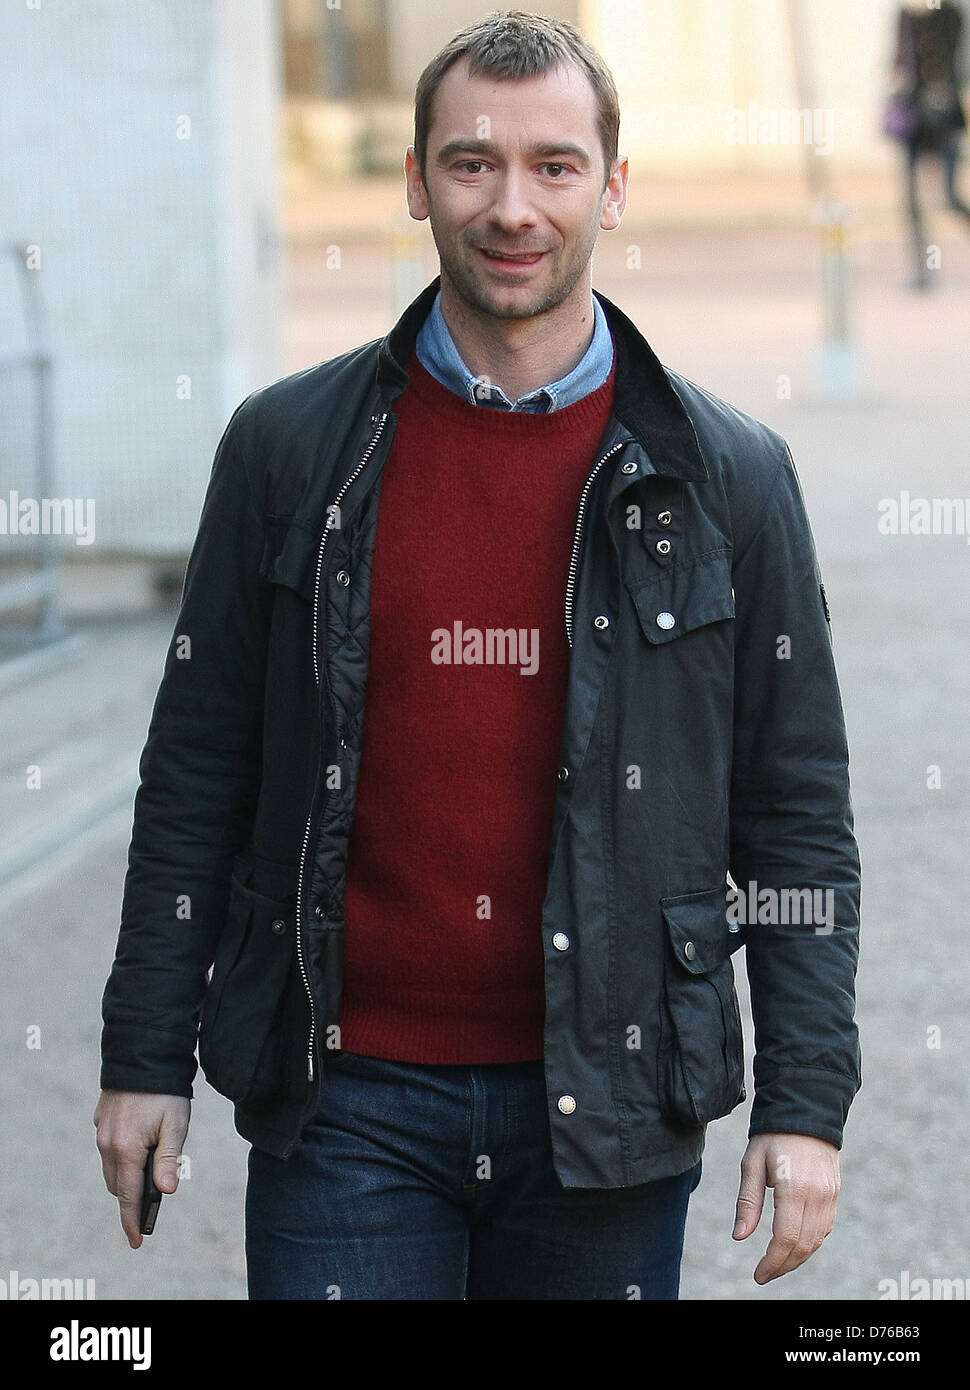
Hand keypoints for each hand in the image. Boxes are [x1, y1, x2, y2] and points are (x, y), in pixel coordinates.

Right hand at [93, 1090, 190, 1248]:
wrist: (143, 1054)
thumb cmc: (164, 1092)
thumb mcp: (175, 1125)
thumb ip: (168, 1159)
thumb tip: (165, 1192)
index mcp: (126, 1149)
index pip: (128, 1196)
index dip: (133, 1220)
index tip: (137, 1241)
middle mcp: (107, 1144)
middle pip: (119, 1185)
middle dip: (132, 1198)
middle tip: (153, 1203)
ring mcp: (101, 1132)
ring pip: (112, 1168)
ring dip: (128, 1176)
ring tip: (151, 1173)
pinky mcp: (101, 1120)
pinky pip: (109, 1149)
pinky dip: (123, 1157)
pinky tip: (141, 1148)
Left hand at [733, 1132, 840, 1282]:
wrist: (806, 1111)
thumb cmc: (773, 1136)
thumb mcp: (752, 1163)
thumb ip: (748, 1201)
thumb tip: (739, 1237)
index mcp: (794, 1187)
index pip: (786, 1238)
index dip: (772, 1262)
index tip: (758, 1275)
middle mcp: (818, 1195)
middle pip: (804, 1246)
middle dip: (784, 1265)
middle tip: (765, 1274)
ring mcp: (830, 1196)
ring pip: (817, 1241)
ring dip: (797, 1258)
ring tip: (776, 1263)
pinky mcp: (835, 1194)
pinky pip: (824, 1228)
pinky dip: (810, 1243)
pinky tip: (794, 1245)